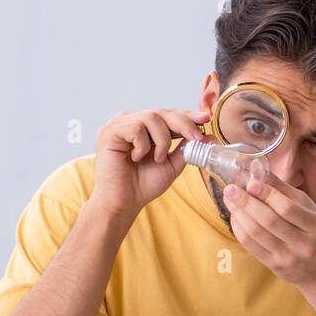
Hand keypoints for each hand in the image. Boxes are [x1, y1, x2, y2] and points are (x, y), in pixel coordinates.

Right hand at [91, 108, 209, 218]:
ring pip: (151, 117)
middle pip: (162, 112)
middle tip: (195, 136)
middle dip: (183, 123)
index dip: (187, 115)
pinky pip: (135, 128)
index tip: (205, 119)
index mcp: (144, 127)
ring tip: (158, 159)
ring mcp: (118, 125)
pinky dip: (143, 145)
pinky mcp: (108, 132)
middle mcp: (130, 121)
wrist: (123, 203)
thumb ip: (186, 148)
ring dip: (162, 140)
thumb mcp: (172, 164)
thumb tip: (207, 135)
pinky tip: (137, 158)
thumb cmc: (143, 185)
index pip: (168, 114)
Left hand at [223, 172, 315, 287]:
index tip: (251, 182)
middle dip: (246, 202)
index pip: (287, 208)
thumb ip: (283, 189)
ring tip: (230, 200)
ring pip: (256, 234)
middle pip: (269, 221)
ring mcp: (287, 257)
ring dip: (239, 214)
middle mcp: (302, 244)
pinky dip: (239, 229)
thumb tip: (259, 168)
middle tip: (231, 189)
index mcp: (315, 226)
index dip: (266, 194)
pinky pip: (251, 246)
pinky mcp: (274, 266)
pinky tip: (236, 216)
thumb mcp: (309, 208)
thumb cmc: (315, 232)